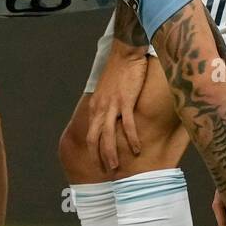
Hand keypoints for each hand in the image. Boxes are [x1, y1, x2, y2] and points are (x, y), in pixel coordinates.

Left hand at [86, 46, 147, 171]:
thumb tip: (111, 116)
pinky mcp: (125, 101)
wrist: (126, 53)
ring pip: (108, 136)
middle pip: (95, 139)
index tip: (98, 162)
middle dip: (99, 157)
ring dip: (111, 154)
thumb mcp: (107, 90)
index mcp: (95, 106)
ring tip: (116, 167)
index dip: (93, 150)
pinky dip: (131, 139)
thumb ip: (107, 104)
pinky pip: (127, 125)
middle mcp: (100, 108)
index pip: (90, 133)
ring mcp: (111, 105)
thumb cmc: (119, 71)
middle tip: (106, 172)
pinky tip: (135, 149)